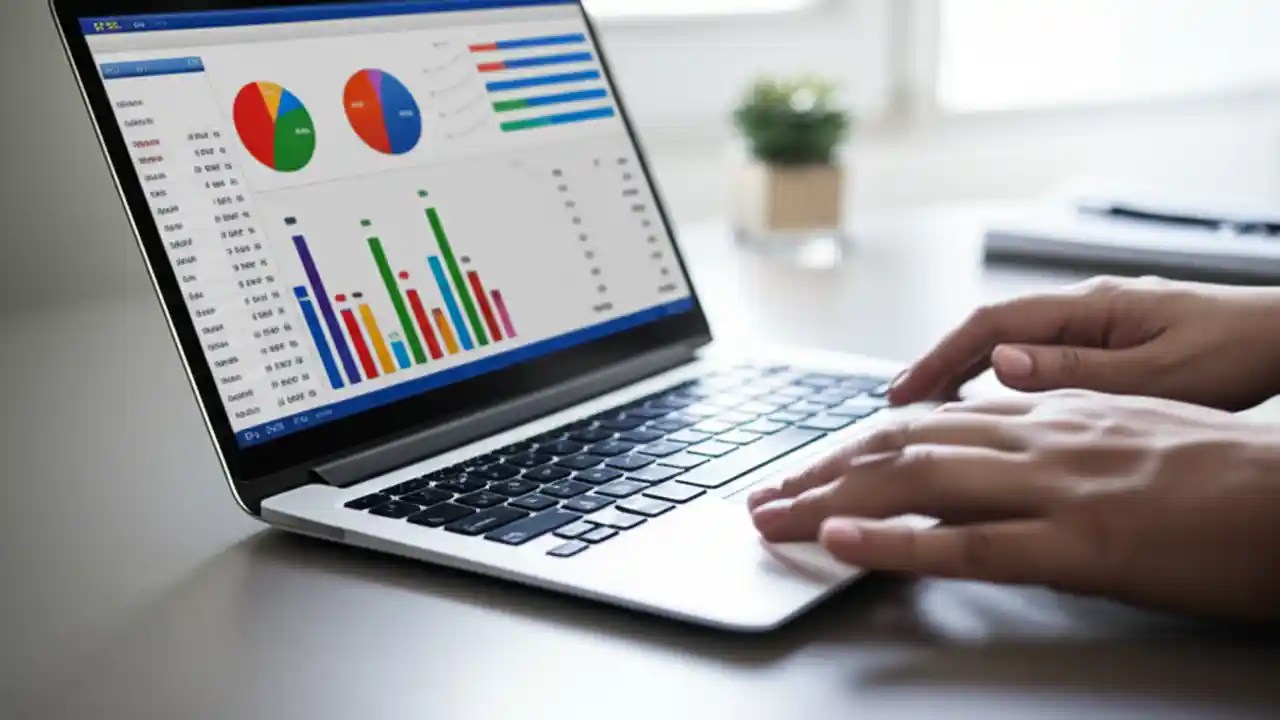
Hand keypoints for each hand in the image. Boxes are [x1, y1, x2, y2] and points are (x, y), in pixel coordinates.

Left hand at [748, 391, 1279, 621]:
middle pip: (902, 446)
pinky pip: (968, 542)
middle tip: (765, 497)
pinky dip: (893, 542)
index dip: (858, 446)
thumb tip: (1005, 453)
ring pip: (915, 483)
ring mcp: (1055, 490)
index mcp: (1053, 416)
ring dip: (829, 502)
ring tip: (771, 519)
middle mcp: (1039, 440)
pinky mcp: (1080, 544)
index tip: (812, 467)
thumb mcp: (1129, 439)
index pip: (930, 423)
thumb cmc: (1230, 476)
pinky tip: (841, 543)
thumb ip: (1059, 441)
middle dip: (821, 473)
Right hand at [888, 276, 1279, 410]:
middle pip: (990, 329)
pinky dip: (1004, 377)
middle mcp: (1085, 307)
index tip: (901, 393)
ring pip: (1012, 342)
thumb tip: (999, 362)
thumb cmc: (1235, 354)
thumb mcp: (1155, 376)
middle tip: (899, 404)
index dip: (937, 358)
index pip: (990, 324)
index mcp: (1089, 308)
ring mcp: (1097, 322)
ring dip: (967, 371)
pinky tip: (998, 404)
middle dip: (938, 364)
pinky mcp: (1111, 341)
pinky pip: (1039, 355)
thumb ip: (1076, 372)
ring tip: (933, 408)